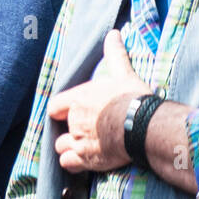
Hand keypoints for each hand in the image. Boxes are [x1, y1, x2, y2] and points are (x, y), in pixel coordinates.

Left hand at [48, 31, 149, 174]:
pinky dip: (74, 164)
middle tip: (85, 132)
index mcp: (77, 99)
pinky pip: (69, 163)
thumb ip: (114, 55)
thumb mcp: (123, 74)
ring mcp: (78, 141)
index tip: (69, 113)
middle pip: (61, 128)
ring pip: (62, 147)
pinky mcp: (86, 159)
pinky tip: (83, 162)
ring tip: (84, 148)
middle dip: (70, 131)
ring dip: (69, 148)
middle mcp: (73, 121)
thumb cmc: (133, 98)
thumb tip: (113, 34)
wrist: (144, 126)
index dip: (61, 111)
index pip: (54, 106)